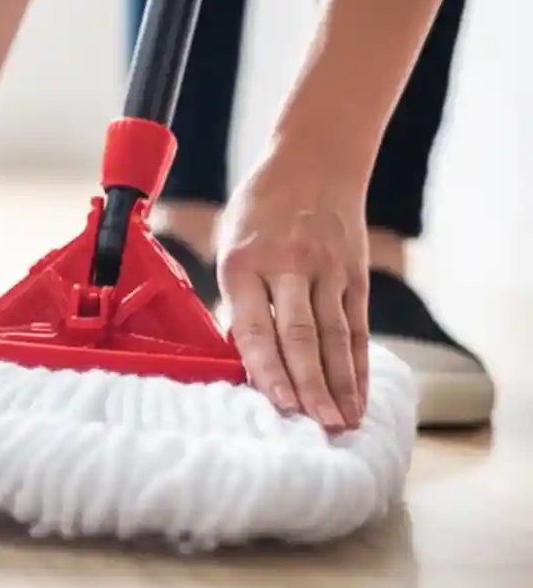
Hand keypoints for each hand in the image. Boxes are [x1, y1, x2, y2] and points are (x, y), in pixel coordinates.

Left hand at [217, 150, 370, 430]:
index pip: (257, 327)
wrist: (314, 161)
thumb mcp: (230, 243)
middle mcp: (288, 267)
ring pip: (334, 337)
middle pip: (301, 337)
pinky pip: (356, 327)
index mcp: (244, 263)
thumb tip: (240, 357)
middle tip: (316, 426)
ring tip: (342, 423)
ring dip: (338, 384)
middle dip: (309, 386)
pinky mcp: (354, 275)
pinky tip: (357, 395)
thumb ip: (235, 297)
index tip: (277, 404)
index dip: (268, 369)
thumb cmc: (259, 210)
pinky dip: (357, 365)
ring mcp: (326, 271)